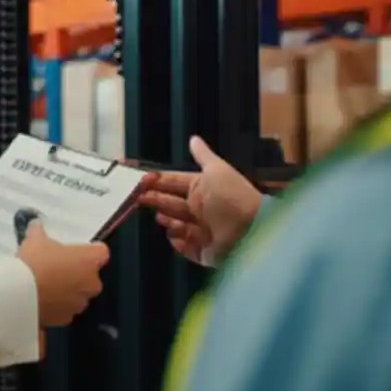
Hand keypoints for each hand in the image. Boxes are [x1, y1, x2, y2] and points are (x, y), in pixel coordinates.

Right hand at [17, 221, 108, 326]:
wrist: (20, 296)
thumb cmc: (34, 262)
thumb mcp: (34, 240)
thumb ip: (39, 232)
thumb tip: (36, 225)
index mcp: (90, 260)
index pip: (101, 252)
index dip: (90, 250)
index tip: (76, 250)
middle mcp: (91, 283)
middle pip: (91, 275)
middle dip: (78, 273)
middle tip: (57, 267)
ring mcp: (80, 303)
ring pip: (78, 294)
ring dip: (68, 290)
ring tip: (47, 285)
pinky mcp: (66, 319)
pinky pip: (65, 309)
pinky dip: (57, 305)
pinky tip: (41, 300)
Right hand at [137, 136, 261, 266]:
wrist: (252, 229)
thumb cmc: (232, 196)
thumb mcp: (217, 169)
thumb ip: (203, 155)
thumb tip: (193, 138)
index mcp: (201, 188)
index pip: (174, 183)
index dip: (158, 180)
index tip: (141, 180)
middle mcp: (200, 209)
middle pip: (171, 203)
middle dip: (156, 199)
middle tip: (138, 197)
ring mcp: (201, 230)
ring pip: (176, 224)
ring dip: (167, 220)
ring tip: (162, 216)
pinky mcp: (203, 251)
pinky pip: (185, 247)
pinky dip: (178, 241)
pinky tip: (174, 234)